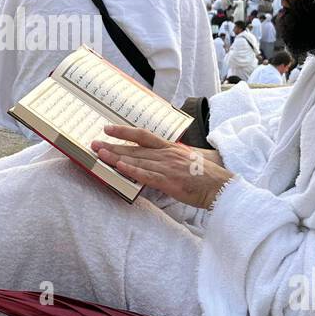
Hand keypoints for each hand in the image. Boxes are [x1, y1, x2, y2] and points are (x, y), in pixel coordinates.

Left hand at [92, 126, 233, 208]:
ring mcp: (167, 167)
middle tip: (93, 142)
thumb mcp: (186, 161)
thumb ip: (169, 159)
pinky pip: (147, 175)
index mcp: (170, 148)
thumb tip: (154, 160)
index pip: (143, 135)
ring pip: (137, 160)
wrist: (220, 187)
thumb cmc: (205, 177)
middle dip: (112, 145)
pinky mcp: (169, 181)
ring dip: (116, 156)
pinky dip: (132, 170)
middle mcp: (166, 154)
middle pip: (134, 148)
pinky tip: (120, 167)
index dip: (124, 131)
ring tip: (99, 153)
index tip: (108, 129)